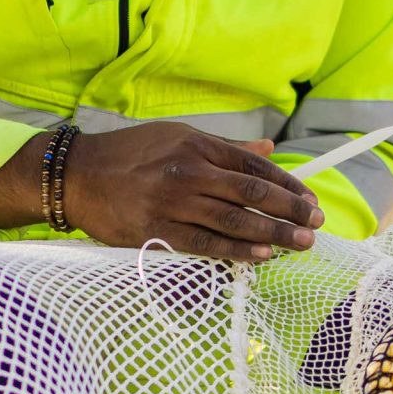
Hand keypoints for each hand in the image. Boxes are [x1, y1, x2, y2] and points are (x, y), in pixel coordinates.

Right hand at [55, 123, 324, 261]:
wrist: (76, 175)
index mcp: (197, 145)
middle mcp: (189, 171)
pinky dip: (236, 250)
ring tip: (301, 243)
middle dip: (289, 210)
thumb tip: (268, 149)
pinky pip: (204, 243)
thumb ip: (224, 148)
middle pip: (251, 193)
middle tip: (317, 225)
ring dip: (273, 234)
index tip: (310, 200)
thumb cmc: (129, 155)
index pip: (254, 165)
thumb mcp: (177, 137)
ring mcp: (173, 202)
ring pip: (234, 220)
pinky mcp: (156, 230)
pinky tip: (261, 256)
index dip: (288, 185)